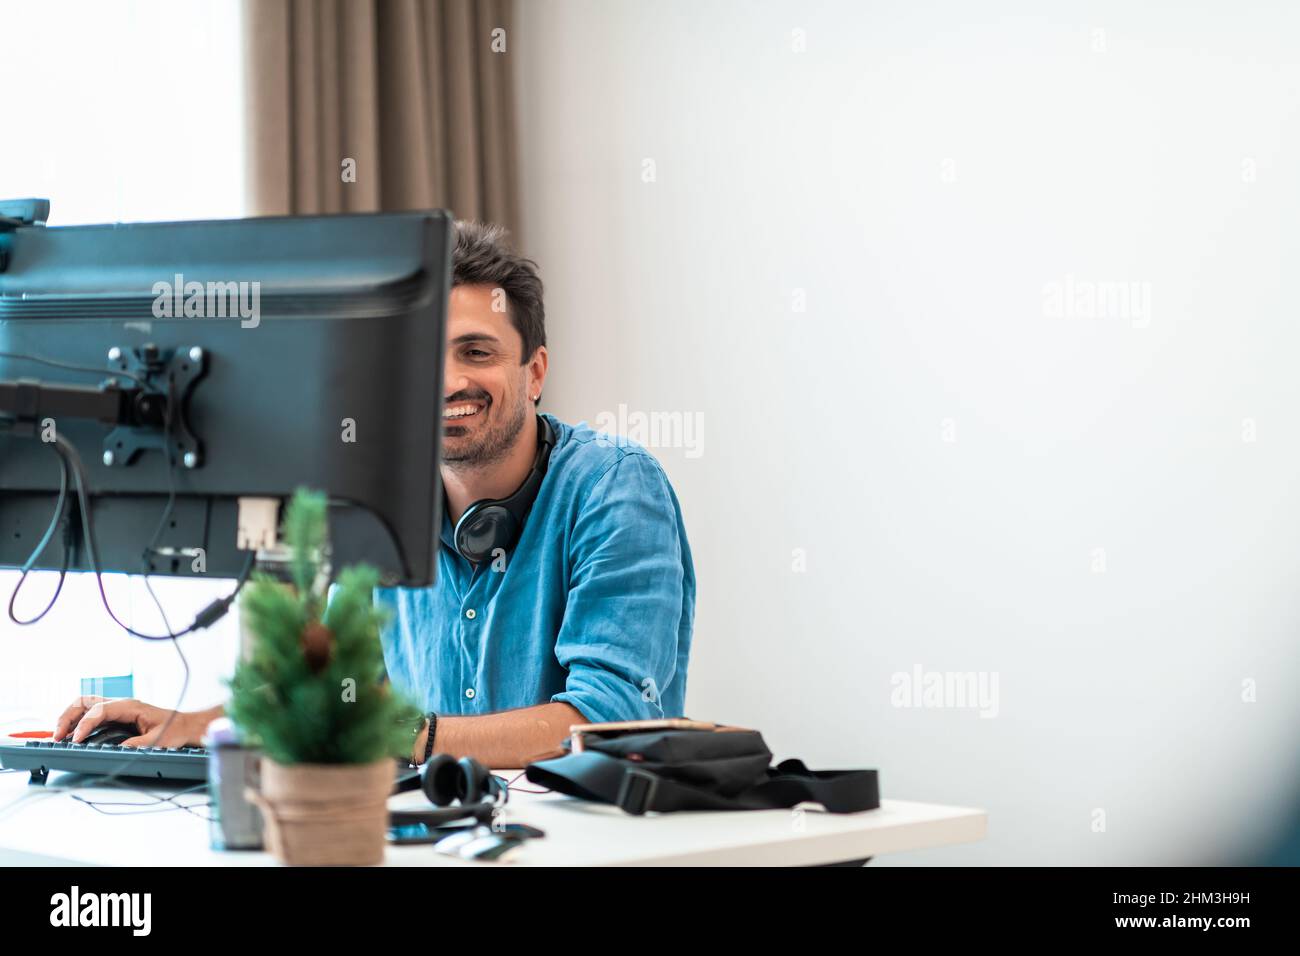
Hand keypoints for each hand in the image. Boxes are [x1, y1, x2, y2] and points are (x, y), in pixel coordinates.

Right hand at [52, 696, 212, 748]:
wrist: (186, 726)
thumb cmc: (175, 730)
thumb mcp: (158, 741)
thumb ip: (137, 744)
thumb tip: (117, 749)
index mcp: (130, 706)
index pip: (99, 710)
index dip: (84, 725)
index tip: (74, 740)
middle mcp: (121, 704)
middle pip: (85, 702)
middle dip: (67, 717)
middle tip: (57, 736)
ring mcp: (118, 709)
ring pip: (85, 706)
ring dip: (69, 718)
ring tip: (58, 736)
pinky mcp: (116, 717)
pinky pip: (91, 715)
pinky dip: (77, 722)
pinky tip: (71, 736)